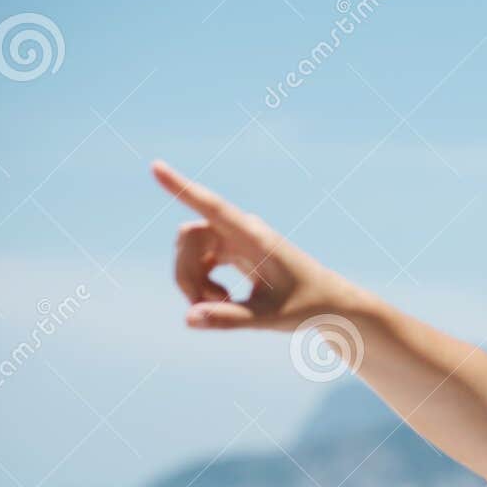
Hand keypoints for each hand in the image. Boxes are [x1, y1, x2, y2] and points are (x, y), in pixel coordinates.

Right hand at [152, 160, 361, 331]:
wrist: (330, 304)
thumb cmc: (308, 307)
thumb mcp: (270, 317)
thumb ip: (229, 319)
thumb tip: (188, 318)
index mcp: (255, 238)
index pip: (213, 208)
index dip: (183, 189)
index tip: (156, 167)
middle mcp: (242, 231)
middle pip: (188, 238)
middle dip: (186, 274)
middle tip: (205, 308)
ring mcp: (236, 239)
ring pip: (189, 250)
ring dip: (193, 281)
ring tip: (219, 306)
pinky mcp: (233, 250)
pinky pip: (198, 259)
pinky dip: (200, 283)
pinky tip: (220, 300)